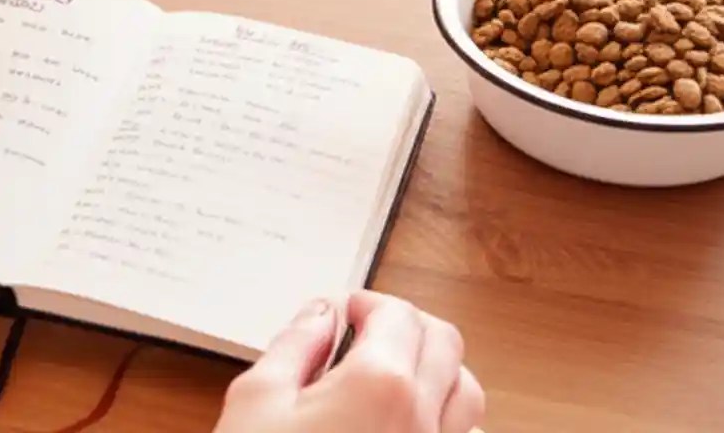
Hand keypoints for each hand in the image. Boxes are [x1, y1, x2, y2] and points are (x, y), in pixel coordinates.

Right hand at [213, 291, 485, 432]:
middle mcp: (423, 421)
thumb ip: (295, 346)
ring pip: (467, 392)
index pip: (398, 314)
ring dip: (439, 368)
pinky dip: (448, 418)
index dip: (370, 302)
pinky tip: (410, 424)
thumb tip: (320, 315)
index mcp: (381, 386)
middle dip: (410, 324)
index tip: (348, 310)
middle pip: (445, 343)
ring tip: (397, 372)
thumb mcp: (256, 403)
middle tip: (372, 329)